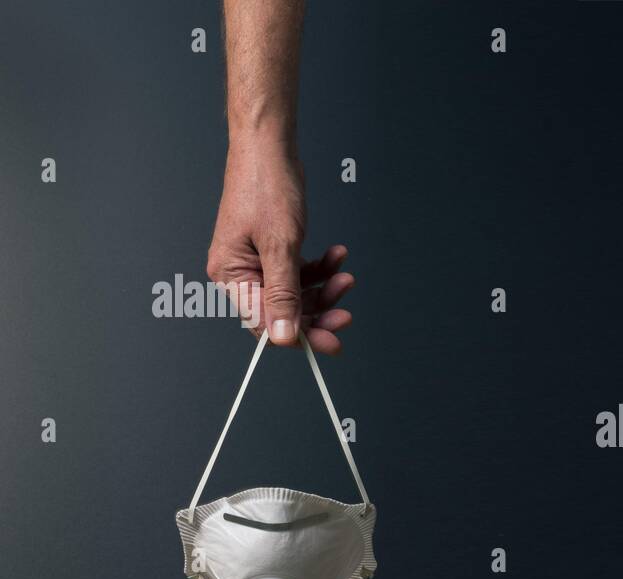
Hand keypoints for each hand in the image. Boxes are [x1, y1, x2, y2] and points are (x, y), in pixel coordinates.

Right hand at [206, 139, 353, 353]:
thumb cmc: (266, 187)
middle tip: (346, 314)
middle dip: (318, 313)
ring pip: (296, 293)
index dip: (299, 336)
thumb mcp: (280, 246)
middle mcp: (241, 272)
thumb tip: (283, 337)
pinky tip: (336, 256)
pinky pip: (299, 272)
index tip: (331, 342)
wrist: (269, 148)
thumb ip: (283, 294)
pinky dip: (320, 268)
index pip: (265, 323)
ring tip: (345, 277)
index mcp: (232, 275)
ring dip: (324, 289)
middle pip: (283, 312)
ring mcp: (257, 262)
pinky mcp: (273, 250)